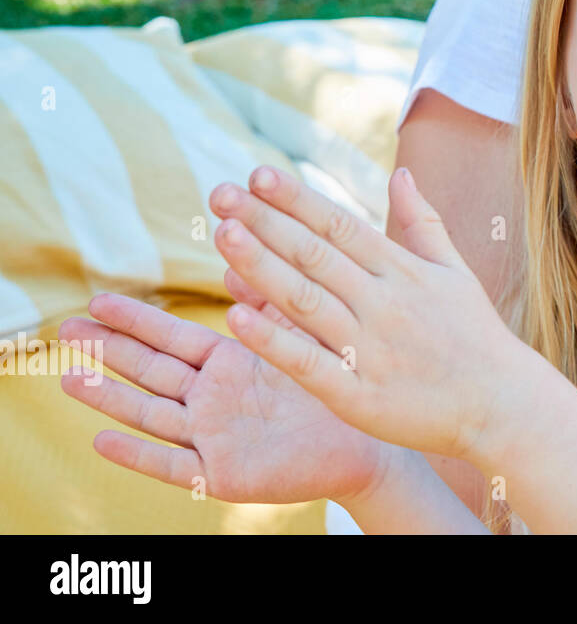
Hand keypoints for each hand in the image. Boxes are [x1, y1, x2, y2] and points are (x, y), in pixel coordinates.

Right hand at [60, 293, 393, 505]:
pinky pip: (172, 465)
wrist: (367, 447)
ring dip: (107, 398)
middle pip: (151, 370)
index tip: (96, 299)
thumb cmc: (336, 389)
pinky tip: (100, 441)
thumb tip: (239, 246)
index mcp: (230, 366)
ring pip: (151, 413)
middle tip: (64, 330)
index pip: (173, 337)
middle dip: (108, 350)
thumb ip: (270, 297)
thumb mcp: (300, 336)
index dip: (135, 320)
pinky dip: (137, 455)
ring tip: (67, 377)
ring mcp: (213, 437)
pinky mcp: (222, 474)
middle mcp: (213, 400)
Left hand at [209, 165, 521, 461]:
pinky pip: (308, 364)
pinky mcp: (359, 396)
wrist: (503, 405)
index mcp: (403, 271)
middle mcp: (383, 303)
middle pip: (314, 255)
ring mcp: (370, 349)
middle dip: (265, 222)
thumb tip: (401, 173)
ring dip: (261, 267)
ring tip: (222, 235)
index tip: (257, 174)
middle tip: (220, 195)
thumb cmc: (477, 337)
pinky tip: (237, 317)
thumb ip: (424, 222)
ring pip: (305, 301)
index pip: (340, 226)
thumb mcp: (457, 271)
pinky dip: (273, 341)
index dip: (297, 200)